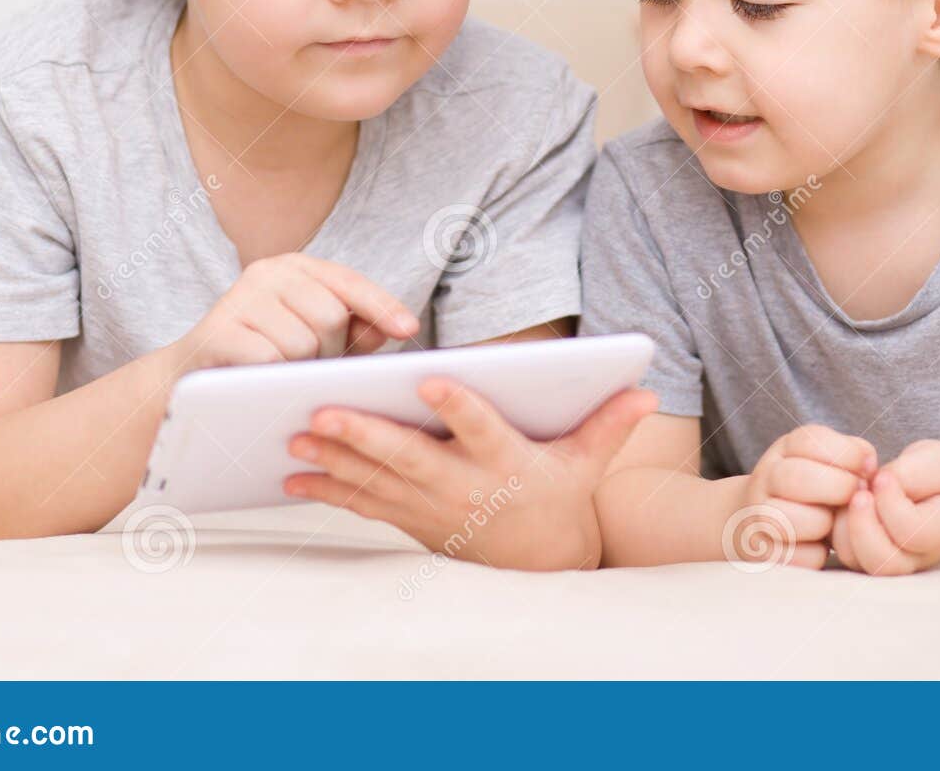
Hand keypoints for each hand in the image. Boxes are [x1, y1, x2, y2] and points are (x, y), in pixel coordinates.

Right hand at [163, 253, 418, 378]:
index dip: (383, 306)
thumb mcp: (317, 337)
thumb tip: (388, 330)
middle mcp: (268, 272)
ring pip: (303, 342)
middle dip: (330, 350)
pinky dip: (274, 375)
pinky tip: (260, 377)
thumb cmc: (268, 353)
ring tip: (282, 369)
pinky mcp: (218, 330)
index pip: (350, 283)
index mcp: (297, 267)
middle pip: (331, 316)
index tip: (410, 329)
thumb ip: (356, 330)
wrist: (193, 375)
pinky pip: (270, 359)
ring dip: (300, 367)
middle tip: (310, 363)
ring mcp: (240, 298)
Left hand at [284, 379, 657, 570]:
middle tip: (324, 409)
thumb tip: (646, 390)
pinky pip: (364, 504)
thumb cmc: (559, 494)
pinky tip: (293, 473)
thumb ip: (609, 424)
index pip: (483, 428)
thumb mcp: (587, 462)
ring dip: (334, 459)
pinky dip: (329, 489)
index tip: (432, 375)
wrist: (536, 564)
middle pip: (411, 457)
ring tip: (295, 434)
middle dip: (366, 434)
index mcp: (507, 462)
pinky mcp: (410, 519)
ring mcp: (431, 508)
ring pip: (377, 481)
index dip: (460, 404)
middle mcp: (464, 487)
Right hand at [735, 425, 875, 569]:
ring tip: (828, 522)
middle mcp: (765, 478)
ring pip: (800, 520)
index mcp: (784, 450)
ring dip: (825, 524)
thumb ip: (852, 455)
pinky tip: (816, 544)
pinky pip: (803, 556)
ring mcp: (759, 515)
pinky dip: (817, 554)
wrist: (758, 521)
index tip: (865, 468)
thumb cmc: (810, 490)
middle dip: (840, 488)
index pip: (811, 441)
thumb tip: (869, 467)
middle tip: (853, 497)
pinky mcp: (764, 552)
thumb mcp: (826, 461)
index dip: (848, 454)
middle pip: (799, 478)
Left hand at [830, 438, 939, 574]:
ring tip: (852, 492)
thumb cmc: (938, 474)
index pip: (912, 534)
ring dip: (845, 524)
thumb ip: (912, 473)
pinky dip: (834, 524)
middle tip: (860, 492)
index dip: (891, 504)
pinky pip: (840, 549)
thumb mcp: (937, 461)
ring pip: (856, 560)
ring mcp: (886, 560)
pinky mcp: (860, 552)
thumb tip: (877, 483)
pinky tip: (843, 498)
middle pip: (883, 563)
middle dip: (863, 525)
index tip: (883, 475)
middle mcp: (914, 557)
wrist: (935, 490)